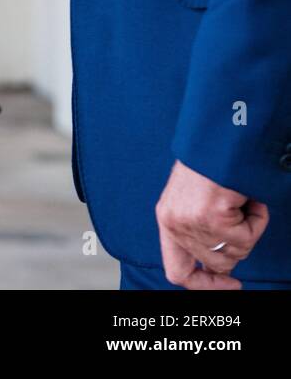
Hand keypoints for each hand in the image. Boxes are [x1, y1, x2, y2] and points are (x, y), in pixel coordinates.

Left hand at [155, 160, 269, 288]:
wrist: (215, 139)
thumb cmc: (208, 165)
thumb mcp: (192, 201)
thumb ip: (200, 231)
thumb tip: (222, 265)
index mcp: (167, 221)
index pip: (177, 272)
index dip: (206, 285)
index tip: (233, 284)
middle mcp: (175, 224)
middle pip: (219, 264)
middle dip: (239, 245)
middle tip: (242, 217)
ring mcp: (192, 223)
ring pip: (237, 252)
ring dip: (249, 228)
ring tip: (240, 201)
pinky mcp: (212, 217)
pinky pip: (249, 236)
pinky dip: (257, 218)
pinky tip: (246, 198)